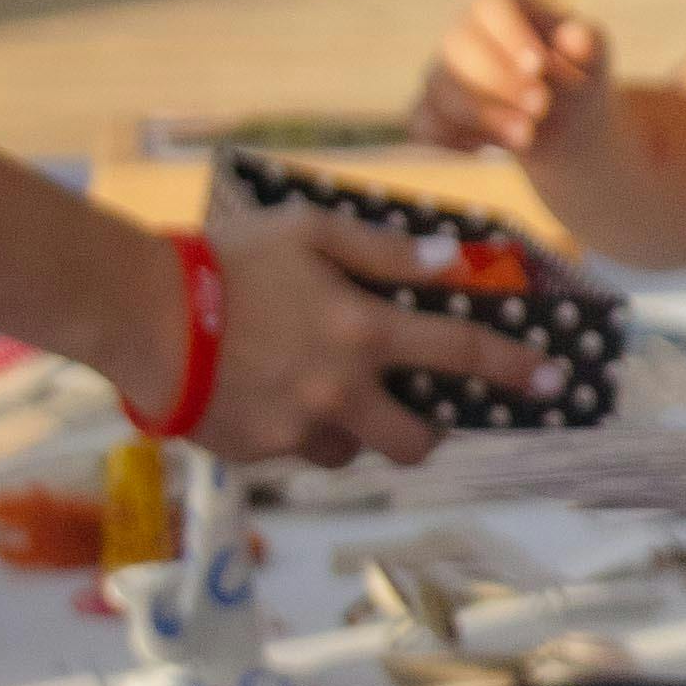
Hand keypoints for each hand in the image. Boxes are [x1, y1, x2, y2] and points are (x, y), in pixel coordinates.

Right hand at [198, 202, 564, 467]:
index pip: (462, 352)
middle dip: (427, 432)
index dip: (514, 367)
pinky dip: (295, 430)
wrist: (133, 312)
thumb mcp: (308, 232)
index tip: (552, 380)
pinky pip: (297, 452)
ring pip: (353, 451)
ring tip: (315, 389)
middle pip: (417, 441)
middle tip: (413, 409)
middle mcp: (342, 391)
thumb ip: (384, 251)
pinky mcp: (258, 453)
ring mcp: (299, 429)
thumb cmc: (224, 260)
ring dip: (352, 429)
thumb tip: (450, 260)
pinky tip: (264, 393)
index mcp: (363, 332)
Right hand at [409, 0, 609, 160]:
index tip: (539, 65)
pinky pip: (423, 124)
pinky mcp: (432, 114)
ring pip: (440, 87)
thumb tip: (579, 39)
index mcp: (506, 7)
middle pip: (460, 44)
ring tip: (526, 136)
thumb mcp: (594, 63)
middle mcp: (465, 34)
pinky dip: (450, 140)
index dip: (511, 33)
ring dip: (482, 114)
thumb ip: (589, 47)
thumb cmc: (578, 80)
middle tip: (541, 106)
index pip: (493, 4)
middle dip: (500, 79)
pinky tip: (483, 151)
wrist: (565, 128)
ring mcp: (443, 74)